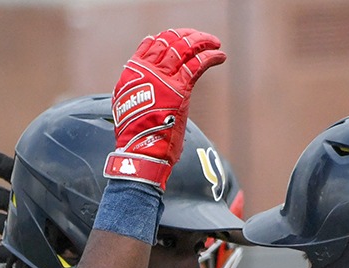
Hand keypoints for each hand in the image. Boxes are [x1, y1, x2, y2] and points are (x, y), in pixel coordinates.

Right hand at [105, 28, 224, 187]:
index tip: (180, 39)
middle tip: (201, 38)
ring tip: (214, 43)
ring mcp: (163, 77)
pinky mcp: (180, 87)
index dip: (167, 38)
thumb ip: (137, 92)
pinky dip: (211, 56)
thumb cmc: (136, 136)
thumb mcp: (128, 107)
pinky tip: (220, 56)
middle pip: (169, 40)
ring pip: (185, 47)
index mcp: (133, 72)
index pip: (150, 43)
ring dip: (202, 41)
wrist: (140, 151)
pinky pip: (198, 64)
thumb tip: (144, 90)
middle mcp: (147, 69)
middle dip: (188, 35)